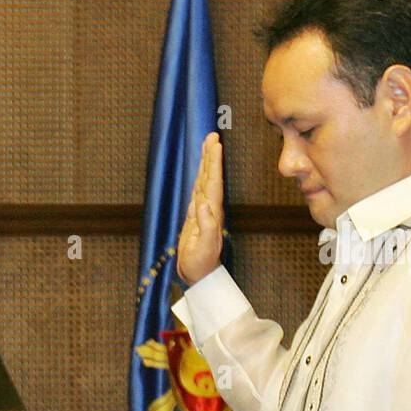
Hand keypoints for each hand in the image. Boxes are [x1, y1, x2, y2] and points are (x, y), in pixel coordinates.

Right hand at [176, 131, 224, 285]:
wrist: (197, 274)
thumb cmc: (200, 263)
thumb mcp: (204, 246)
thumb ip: (206, 224)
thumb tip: (203, 203)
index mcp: (212, 213)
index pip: (213, 182)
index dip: (214, 163)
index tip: (215, 145)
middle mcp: (209, 208)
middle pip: (209, 176)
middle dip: (211, 156)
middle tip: (212, 135)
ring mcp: (202, 211)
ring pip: (203, 180)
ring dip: (206, 162)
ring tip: (207, 144)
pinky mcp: (195, 215)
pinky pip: (197, 190)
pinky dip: (199, 177)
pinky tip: (200, 169)